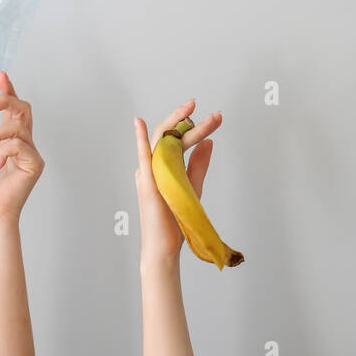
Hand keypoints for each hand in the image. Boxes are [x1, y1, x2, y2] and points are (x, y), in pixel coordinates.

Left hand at [0, 71, 43, 224]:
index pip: (12, 108)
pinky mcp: (34, 164)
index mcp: (8, 139)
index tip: (1, 75)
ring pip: (19, 125)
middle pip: (23, 109)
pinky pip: (20, 145)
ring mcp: (30, 153)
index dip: (9, 90)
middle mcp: (22, 143)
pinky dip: (4, 150)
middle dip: (7, 99)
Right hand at [133, 100, 221, 267]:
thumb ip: (198, 163)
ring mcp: (150, 173)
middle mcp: (154, 165)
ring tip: (195, 109)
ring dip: (179, 123)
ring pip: (163, 140)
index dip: (196, 126)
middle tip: (212, 112)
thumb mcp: (192, 185)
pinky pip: (143, 157)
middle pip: (170, 134)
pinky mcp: (148, 183)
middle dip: (189, 119)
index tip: (216, 119)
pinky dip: (140, 139)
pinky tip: (139, 122)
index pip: (179, 139)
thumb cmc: (175, 219)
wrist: (166, 246)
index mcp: (164, 165)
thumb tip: (209, 142)